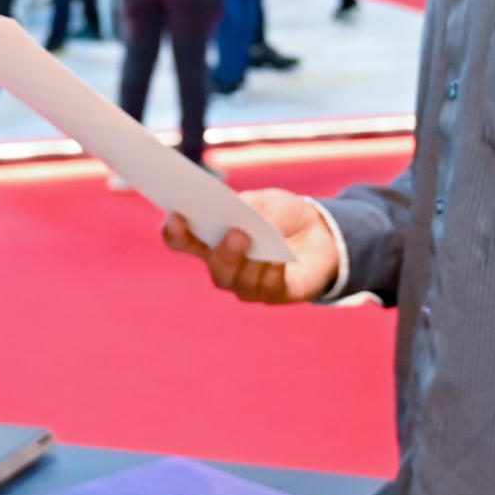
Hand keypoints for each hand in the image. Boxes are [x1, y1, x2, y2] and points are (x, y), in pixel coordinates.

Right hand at [162, 188, 338, 303]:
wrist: (319, 231)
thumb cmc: (282, 214)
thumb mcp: (268, 200)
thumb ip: (254, 208)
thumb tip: (246, 219)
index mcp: (212, 237)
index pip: (182, 240)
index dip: (175, 232)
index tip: (177, 217)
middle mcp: (224, 265)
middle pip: (213, 265)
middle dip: (222, 251)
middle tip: (234, 233)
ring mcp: (247, 284)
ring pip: (238, 280)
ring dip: (246, 262)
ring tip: (255, 241)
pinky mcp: (274, 294)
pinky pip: (268, 288)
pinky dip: (272, 271)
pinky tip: (279, 258)